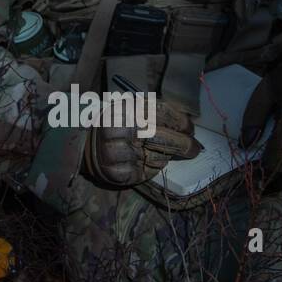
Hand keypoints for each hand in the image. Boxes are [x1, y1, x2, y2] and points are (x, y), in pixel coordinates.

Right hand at [82, 99, 201, 187]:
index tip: (191, 129)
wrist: (85, 147)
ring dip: (167, 157)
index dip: (181, 122)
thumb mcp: (128, 110)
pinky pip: (148, 172)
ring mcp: (118, 152)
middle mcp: (121, 129)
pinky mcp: (119, 173)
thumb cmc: (115, 127)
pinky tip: (145, 161)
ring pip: (158, 157)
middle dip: (185, 144)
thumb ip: (153, 113)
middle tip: (196, 148)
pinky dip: (153, 168)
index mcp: (125, 109)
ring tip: (160, 152)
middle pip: (163, 137)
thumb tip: (188, 125)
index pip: (162, 112)